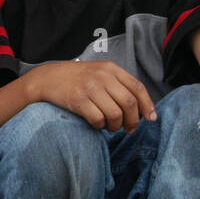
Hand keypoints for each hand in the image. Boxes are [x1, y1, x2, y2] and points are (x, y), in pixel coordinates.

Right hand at [28, 60, 156, 131]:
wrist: (48, 78)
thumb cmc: (77, 79)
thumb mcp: (100, 72)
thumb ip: (119, 84)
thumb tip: (141, 108)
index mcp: (111, 69)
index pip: (137, 87)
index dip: (147, 105)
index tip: (151, 118)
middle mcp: (102, 76)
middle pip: (129, 103)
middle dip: (133, 121)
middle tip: (129, 129)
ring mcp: (90, 88)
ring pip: (115, 114)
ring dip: (116, 126)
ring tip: (111, 127)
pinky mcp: (78, 100)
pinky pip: (98, 119)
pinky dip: (100, 126)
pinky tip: (96, 124)